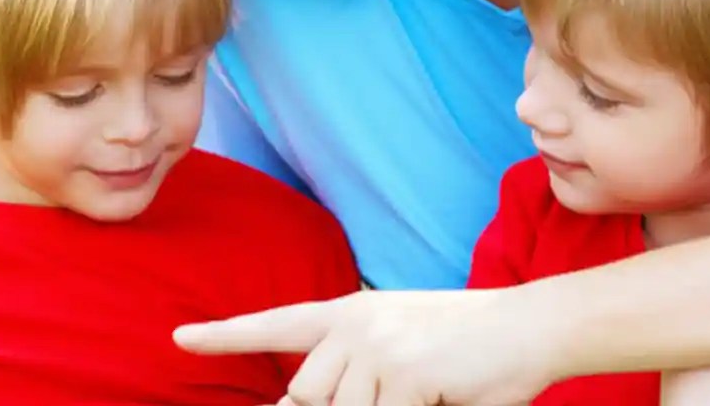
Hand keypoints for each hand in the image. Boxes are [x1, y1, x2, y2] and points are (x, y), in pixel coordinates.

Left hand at [173, 286, 571, 404]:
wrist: (527, 327)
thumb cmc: (465, 348)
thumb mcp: (398, 350)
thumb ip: (354, 371)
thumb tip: (306, 398)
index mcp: (350, 312)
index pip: (277, 323)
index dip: (226, 334)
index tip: (181, 337)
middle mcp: (354, 323)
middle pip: (304, 396)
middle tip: (394, 391)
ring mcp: (376, 347)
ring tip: (422, 390)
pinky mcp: (402, 374)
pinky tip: (435, 396)